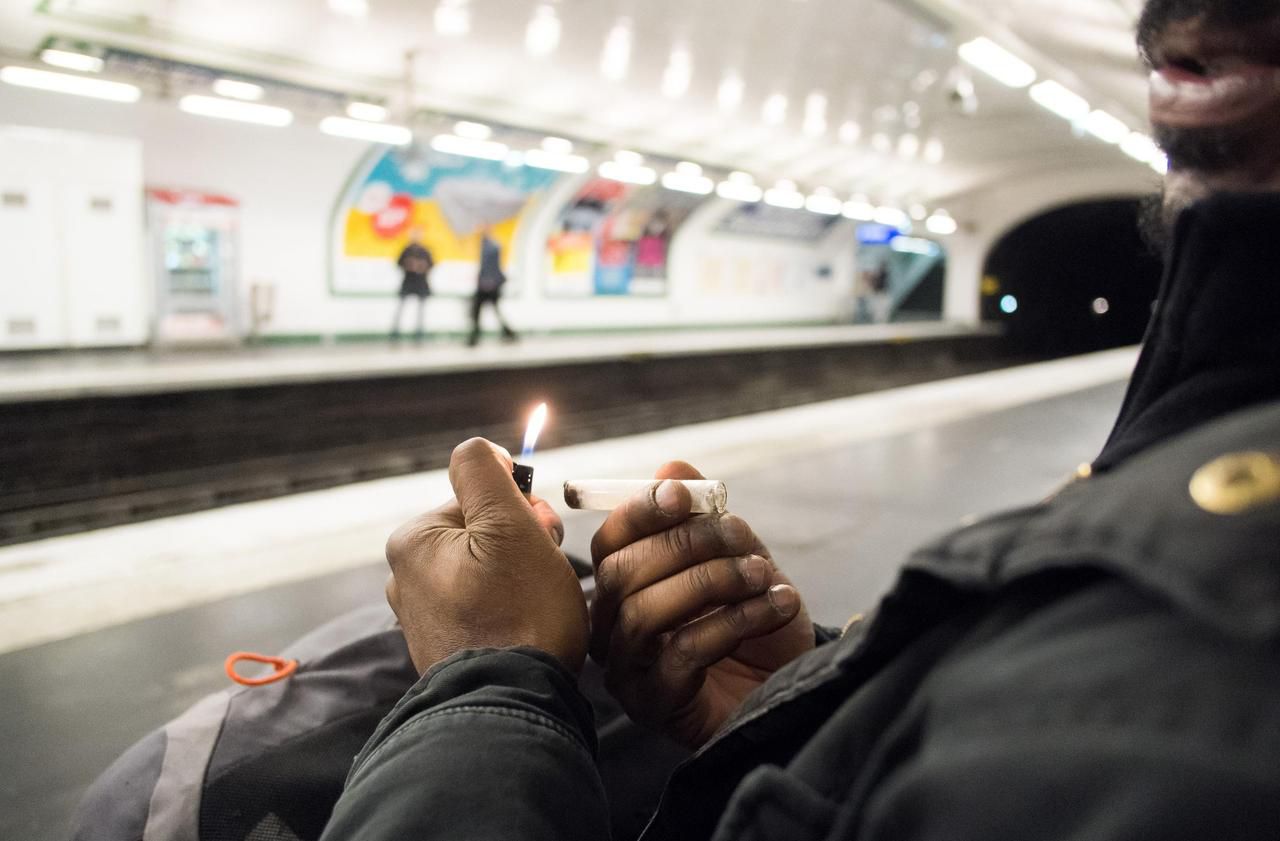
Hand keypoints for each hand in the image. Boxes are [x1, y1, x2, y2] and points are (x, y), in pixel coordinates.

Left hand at [385, 438, 588, 674]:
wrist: (514, 704)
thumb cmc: (519, 611)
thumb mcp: (508, 524)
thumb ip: (485, 473)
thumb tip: (479, 449)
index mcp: (412, 541)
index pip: (481, 497)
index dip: (522, 510)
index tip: (541, 537)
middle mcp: (404, 578)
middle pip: (482, 534)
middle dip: (521, 544)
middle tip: (541, 575)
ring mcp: (422, 619)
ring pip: (487, 571)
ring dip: (519, 578)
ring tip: (536, 606)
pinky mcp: (444, 650)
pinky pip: (484, 609)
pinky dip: (509, 611)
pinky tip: (524, 628)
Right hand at [589, 462, 813, 748]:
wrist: (789, 690)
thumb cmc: (756, 627)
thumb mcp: (741, 558)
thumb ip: (706, 517)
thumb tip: (672, 467)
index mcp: (624, 587)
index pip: (610, 542)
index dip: (639, 511)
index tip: (682, 494)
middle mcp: (613, 628)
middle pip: (620, 573)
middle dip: (684, 544)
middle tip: (740, 537)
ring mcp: (627, 669)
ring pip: (645, 611)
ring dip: (711, 581)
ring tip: (762, 575)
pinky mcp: (654, 704)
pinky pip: (682, 652)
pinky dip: (732, 621)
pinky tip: (773, 608)